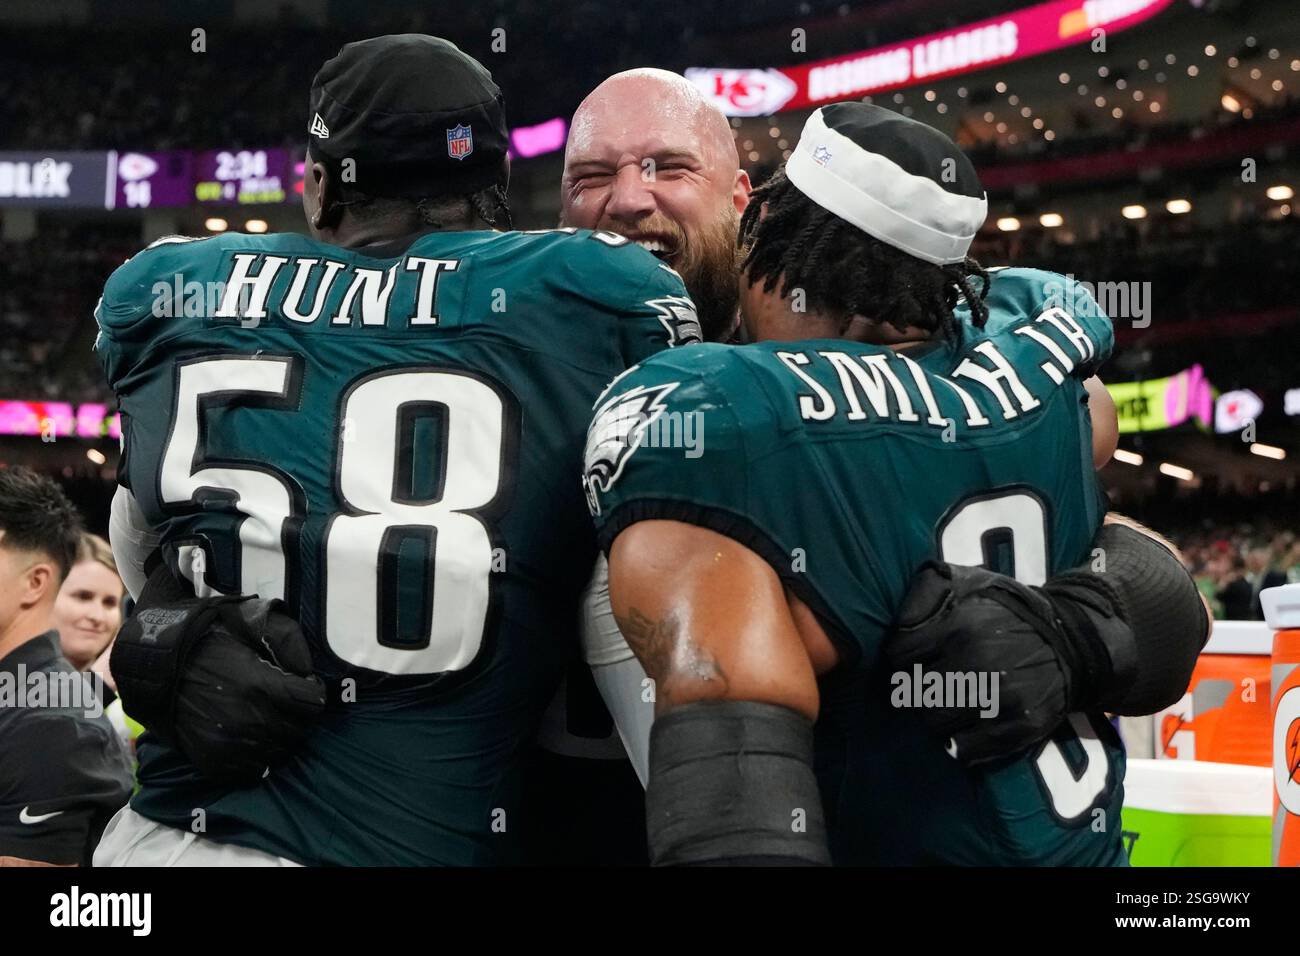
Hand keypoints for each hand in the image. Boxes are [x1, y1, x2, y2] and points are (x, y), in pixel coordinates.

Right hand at [113, 595, 327, 784]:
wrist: (160, 672)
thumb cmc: (210, 647)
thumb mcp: (252, 629)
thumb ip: (290, 644)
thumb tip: (309, 673)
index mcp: (260, 685)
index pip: (313, 702)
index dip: (311, 692)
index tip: (301, 686)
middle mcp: (248, 719)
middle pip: (299, 729)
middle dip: (297, 715)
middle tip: (281, 703)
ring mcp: (230, 745)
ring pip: (279, 752)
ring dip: (278, 737)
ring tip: (264, 719)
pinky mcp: (214, 763)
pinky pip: (253, 771)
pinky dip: (257, 758)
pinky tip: (249, 739)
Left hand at [885, 562, 1071, 766]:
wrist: (1072, 642)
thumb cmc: (1008, 613)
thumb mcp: (970, 583)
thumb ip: (928, 591)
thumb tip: (897, 620)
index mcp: (961, 627)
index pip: (899, 655)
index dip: (900, 660)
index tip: (910, 663)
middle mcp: (979, 664)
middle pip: (914, 694)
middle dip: (915, 691)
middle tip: (927, 687)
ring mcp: (1000, 699)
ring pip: (934, 723)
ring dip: (934, 717)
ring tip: (946, 705)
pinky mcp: (1018, 728)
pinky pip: (963, 749)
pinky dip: (958, 742)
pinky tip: (966, 725)